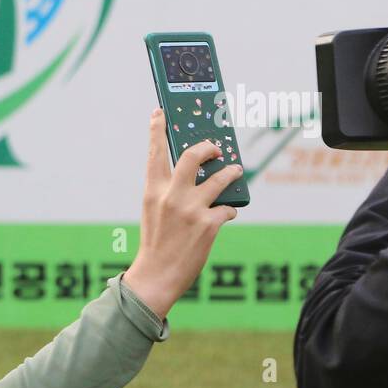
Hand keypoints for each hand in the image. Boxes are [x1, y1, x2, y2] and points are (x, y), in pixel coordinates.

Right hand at [123, 109, 242, 319]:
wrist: (156, 276)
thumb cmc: (156, 244)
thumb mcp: (154, 212)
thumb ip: (169, 192)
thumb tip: (198, 176)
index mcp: (153, 192)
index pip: (155, 153)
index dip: (157, 129)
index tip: (160, 112)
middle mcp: (171, 196)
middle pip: (192, 156)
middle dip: (208, 147)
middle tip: (215, 149)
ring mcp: (191, 209)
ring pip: (220, 178)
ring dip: (231, 173)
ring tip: (235, 172)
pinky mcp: (208, 224)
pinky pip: (227, 209)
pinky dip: (228, 211)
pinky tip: (225, 216)